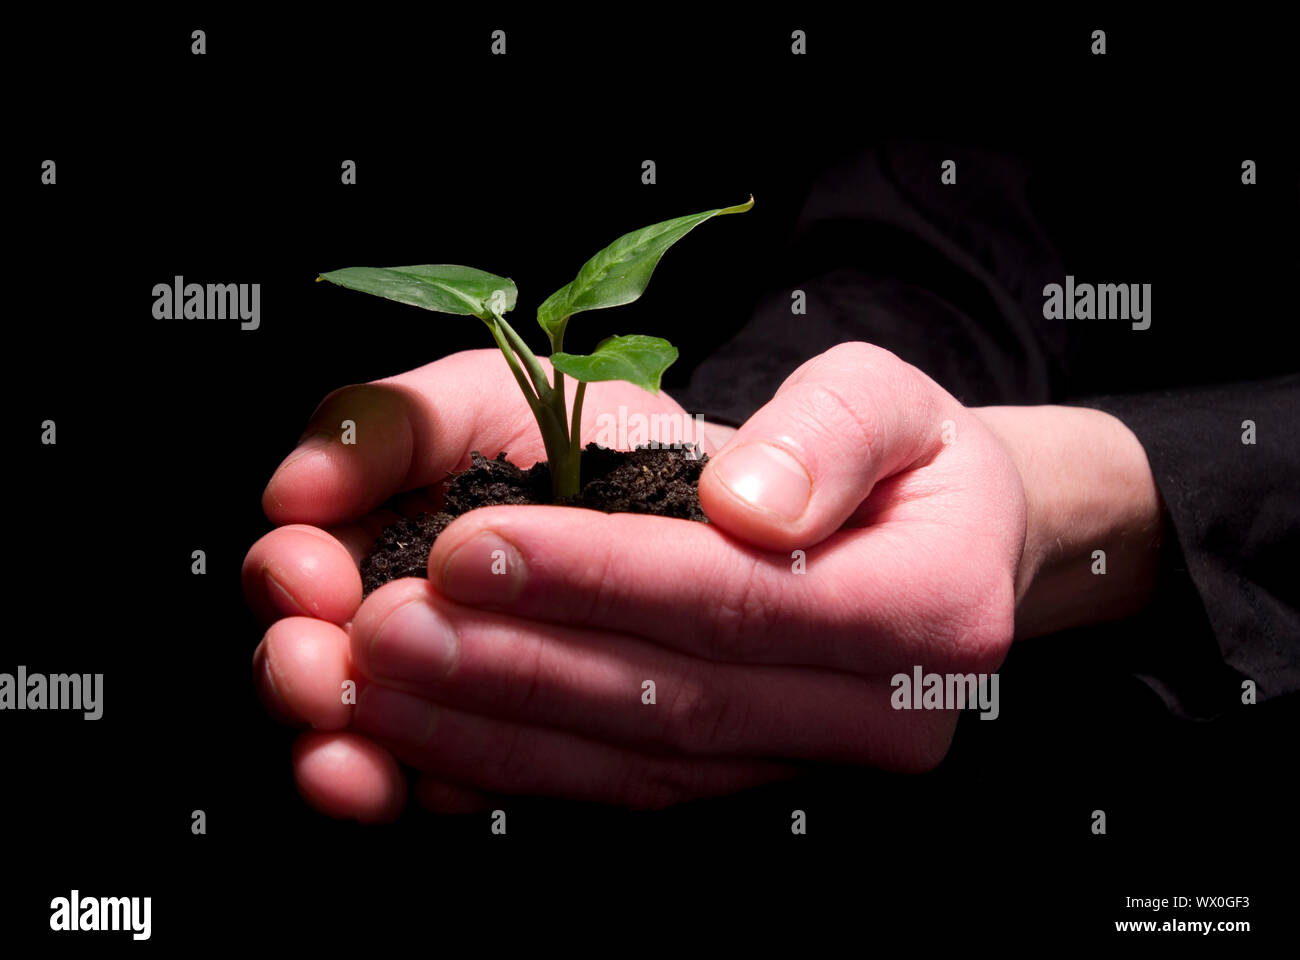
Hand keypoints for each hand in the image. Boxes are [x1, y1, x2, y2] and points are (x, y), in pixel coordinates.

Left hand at [247, 341, 1163, 819]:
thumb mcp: (888, 399)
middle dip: (510, 665)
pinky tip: (414, 741)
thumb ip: (830, 433)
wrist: (951, 549)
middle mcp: (874, 714)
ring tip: (365, 684)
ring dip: (485, 732)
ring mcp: (807, 764)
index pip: (734, 598)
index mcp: (922, 605)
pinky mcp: (748, 781)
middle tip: (376, 626)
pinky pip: (620, 791)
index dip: (597, 577)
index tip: (468, 545)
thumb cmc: (909, 461)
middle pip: (669, 701)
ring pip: (631, 766)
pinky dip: (510, 769)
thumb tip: (750, 503)